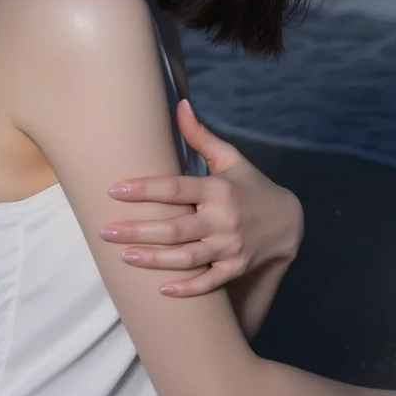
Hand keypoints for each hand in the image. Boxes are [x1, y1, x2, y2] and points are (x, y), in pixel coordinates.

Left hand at [99, 99, 303, 296]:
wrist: (289, 223)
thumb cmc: (251, 187)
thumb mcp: (231, 159)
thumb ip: (202, 136)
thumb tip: (180, 105)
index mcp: (218, 189)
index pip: (176, 188)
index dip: (144, 190)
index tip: (114, 190)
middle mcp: (223, 219)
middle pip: (175, 228)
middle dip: (138, 230)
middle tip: (106, 231)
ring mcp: (230, 247)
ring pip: (187, 257)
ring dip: (154, 259)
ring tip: (125, 257)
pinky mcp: (235, 269)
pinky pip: (209, 282)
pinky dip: (188, 288)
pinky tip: (161, 290)